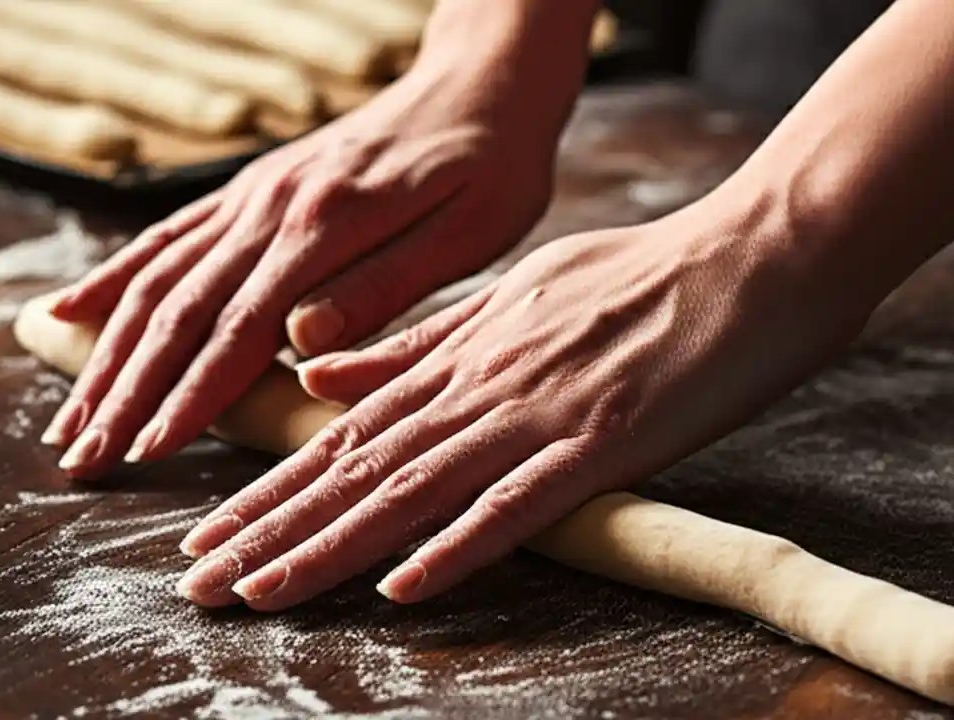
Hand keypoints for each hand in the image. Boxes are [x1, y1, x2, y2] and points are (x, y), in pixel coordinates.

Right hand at [39, 3, 593, 476]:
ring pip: (159, 276)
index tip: (145, 452)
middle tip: (84, 459)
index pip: (239, 328)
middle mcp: (275, 206)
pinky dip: (114, 277)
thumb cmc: (491, 167)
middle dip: (126, 390)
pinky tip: (70, 311)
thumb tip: (301, 344)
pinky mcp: (253, 189)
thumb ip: (383, 286)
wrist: (480, 84)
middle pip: (179, 309)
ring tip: (71, 417)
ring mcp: (256, 194)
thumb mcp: (469, 231)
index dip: (188, 395)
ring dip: (107, 350)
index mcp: (328, 226)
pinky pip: (169, 235)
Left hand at [172, 205, 872, 610]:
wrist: (754, 252)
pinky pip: (521, 501)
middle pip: (360, 467)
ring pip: (416, 486)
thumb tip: (324, 373)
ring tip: (259, 593)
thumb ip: (423, 341)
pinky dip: (459, 545)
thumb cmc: (642, 276)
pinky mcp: (607, 439)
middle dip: (272, 528)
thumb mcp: (517, 294)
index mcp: (467, 352)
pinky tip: (403, 587)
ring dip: (331, 545)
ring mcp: (543, 411)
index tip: (213, 534)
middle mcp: (486, 384)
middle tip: (199, 583)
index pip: (349, 433)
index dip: (274, 487)